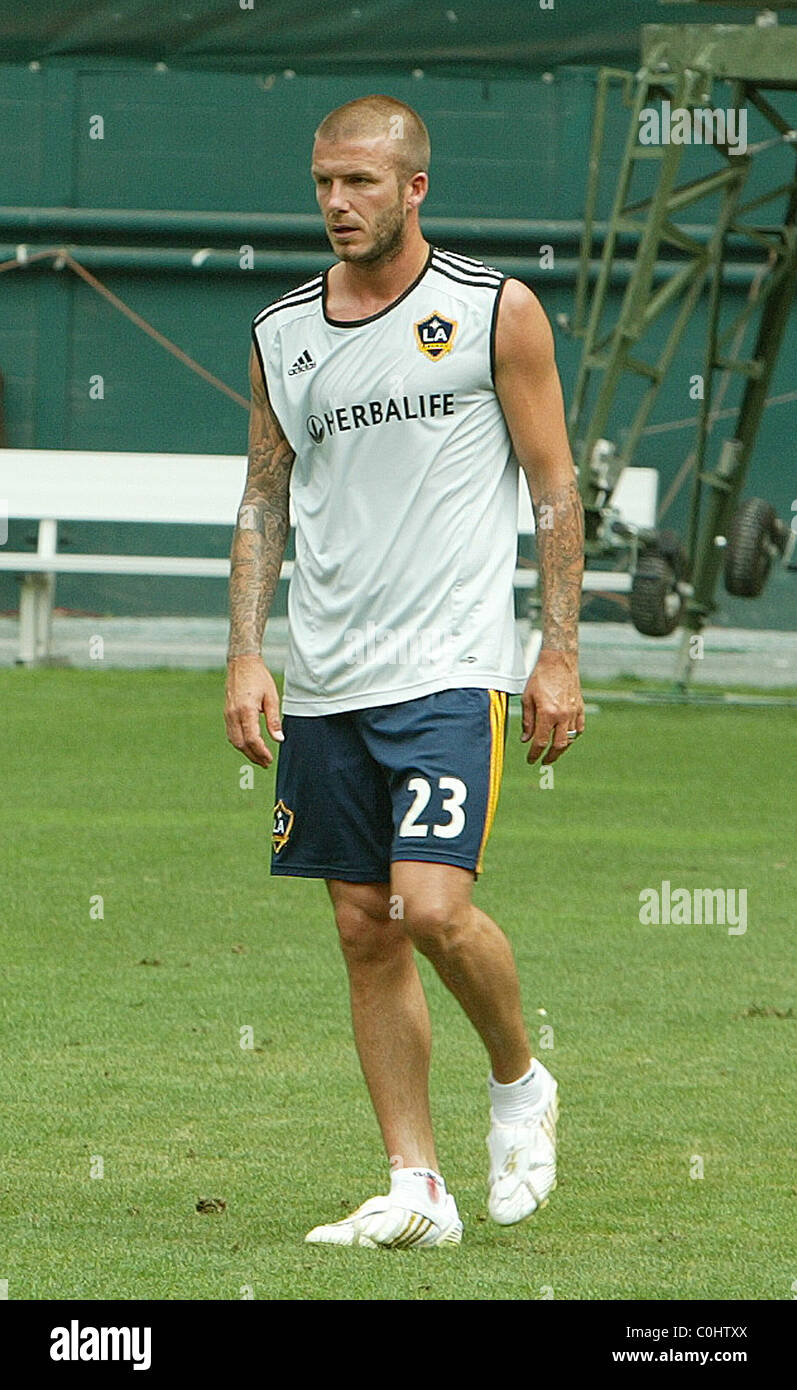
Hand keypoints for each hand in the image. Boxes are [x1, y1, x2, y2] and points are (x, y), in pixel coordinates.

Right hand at [225, 655, 283, 767]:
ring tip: (259, 758)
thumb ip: (274, 720)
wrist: (241, 663)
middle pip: (241, 744)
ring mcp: (227, 714)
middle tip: (266, 763)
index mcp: (246, 709)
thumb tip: (279, 739)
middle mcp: (233, 714)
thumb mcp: (272, 697)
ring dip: (246, 752)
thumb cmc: (258, 678)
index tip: (270, 759)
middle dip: (253, 756)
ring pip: (234, 741)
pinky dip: (240, 743)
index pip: (252, 738)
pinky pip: (231, 734)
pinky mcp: (226, 713)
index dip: (261, 752)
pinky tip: (249, 746)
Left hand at [521, 649, 584, 764]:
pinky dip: (573, 736)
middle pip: (558, 746)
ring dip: (561, 748)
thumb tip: (525, 739)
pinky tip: (567, 738)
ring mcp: (573, 712)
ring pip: (570, 739)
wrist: (558, 661)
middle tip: (544, 761)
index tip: (531, 759)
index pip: (540, 741)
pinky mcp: (580, 708)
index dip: (534, 753)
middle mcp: (562, 715)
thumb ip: (527, 721)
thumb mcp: (528, 698)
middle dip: (550, 757)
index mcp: (547, 713)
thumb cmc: (541, 677)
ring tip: (554, 752)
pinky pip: (579, 728)